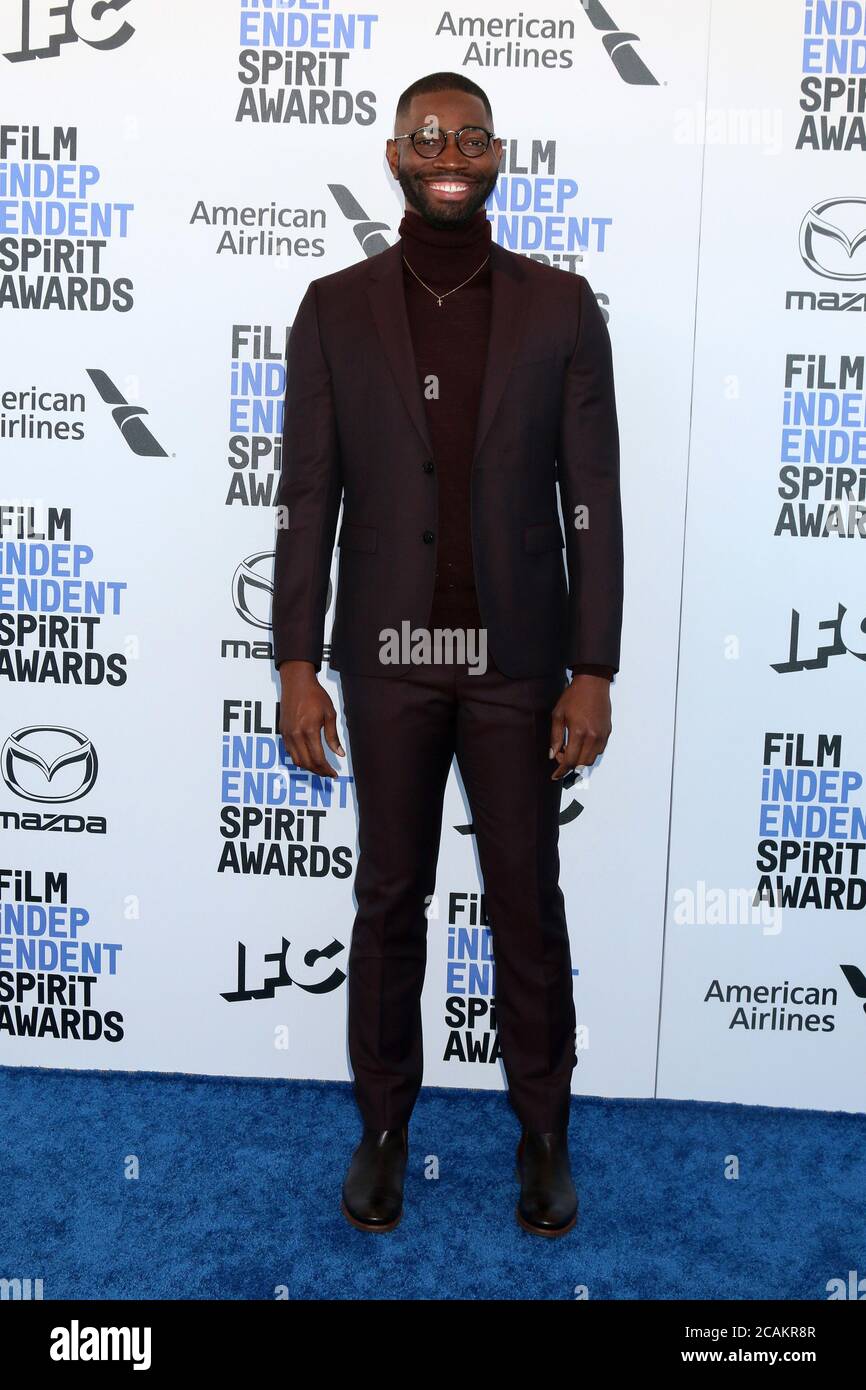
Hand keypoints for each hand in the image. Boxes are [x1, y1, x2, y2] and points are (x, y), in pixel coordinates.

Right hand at [278, 661, 344, 777]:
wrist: (297, 683)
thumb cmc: (315, 696)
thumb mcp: (330, 714)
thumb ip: (333, 736)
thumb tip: (339, 754)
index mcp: (309, 731)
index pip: (318, 759)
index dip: (326, 770)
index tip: (334, 774)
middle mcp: (296, 735)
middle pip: (306, 763)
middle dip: (318, 772)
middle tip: (328, 774)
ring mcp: (287, 734)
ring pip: (296, 760)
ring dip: (308, 767)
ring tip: (320, 767)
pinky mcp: (282, 732)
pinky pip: (290, 752)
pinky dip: (299, 758)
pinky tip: (308, 756)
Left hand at [548, 674, 611, 780]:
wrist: (593, 683)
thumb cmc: (573, 697)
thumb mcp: (558, 715)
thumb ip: (555, 737)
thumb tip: (553, 755)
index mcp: (579, 732)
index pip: (570, 760)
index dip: (561, 771)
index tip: (555, 776)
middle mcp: (593, 737)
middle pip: (581, 763)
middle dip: (569, 765)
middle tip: (561, 755)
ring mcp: (602, 735)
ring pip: (591, 759)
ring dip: (580, 760)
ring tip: (570, 749)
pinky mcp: (608, 732)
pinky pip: (599, 750)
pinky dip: (589, 753)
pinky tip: (581, 744)